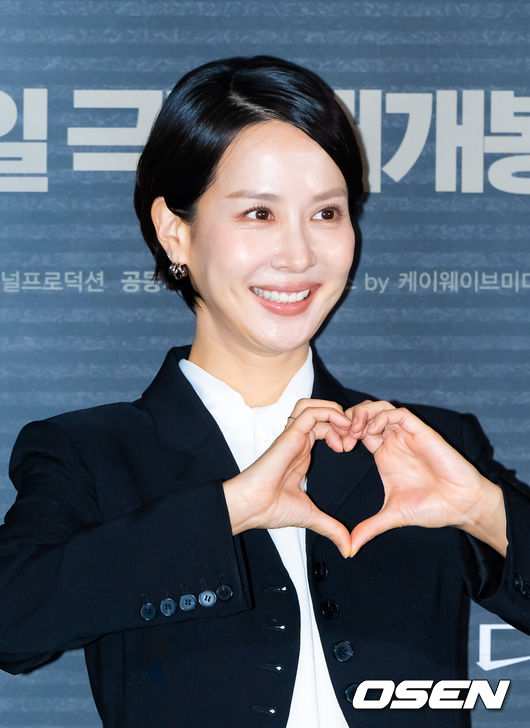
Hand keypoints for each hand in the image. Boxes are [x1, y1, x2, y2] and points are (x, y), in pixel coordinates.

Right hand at [223, 399, 351, 557]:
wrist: (253, 507)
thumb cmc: (272, 509)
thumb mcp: (311, 516)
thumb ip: (331, 527)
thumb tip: (347, 548)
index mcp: (301, 453)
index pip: (325, 429)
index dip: (342, 434)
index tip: (352, 449)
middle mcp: (298, 441)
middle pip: (321, 413)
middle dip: (342, 421)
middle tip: (355, 437)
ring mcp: (293, 435)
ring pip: (314, 406)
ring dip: (335, 412)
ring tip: (348, 429)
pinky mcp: (290, 434)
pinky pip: (310, 412)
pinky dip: (329, 414)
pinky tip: (341, 430)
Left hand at [343, 401, 507, 556]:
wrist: (461, 506)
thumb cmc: (431, 508)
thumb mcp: (392, 516)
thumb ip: (370, 527)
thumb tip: (350, 548)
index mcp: (383, 454)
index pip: (356, 431)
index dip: (342, 434)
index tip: (336, 448)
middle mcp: (393, 441)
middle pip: (364, 414)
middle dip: (347, 419)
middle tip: (340, 436)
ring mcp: (406, 435)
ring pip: (379, 408)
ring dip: (362, 414)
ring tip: (353, 431)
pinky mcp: (421, 432)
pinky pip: (398, 414)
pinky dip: (382, 417)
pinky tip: (373, 431)